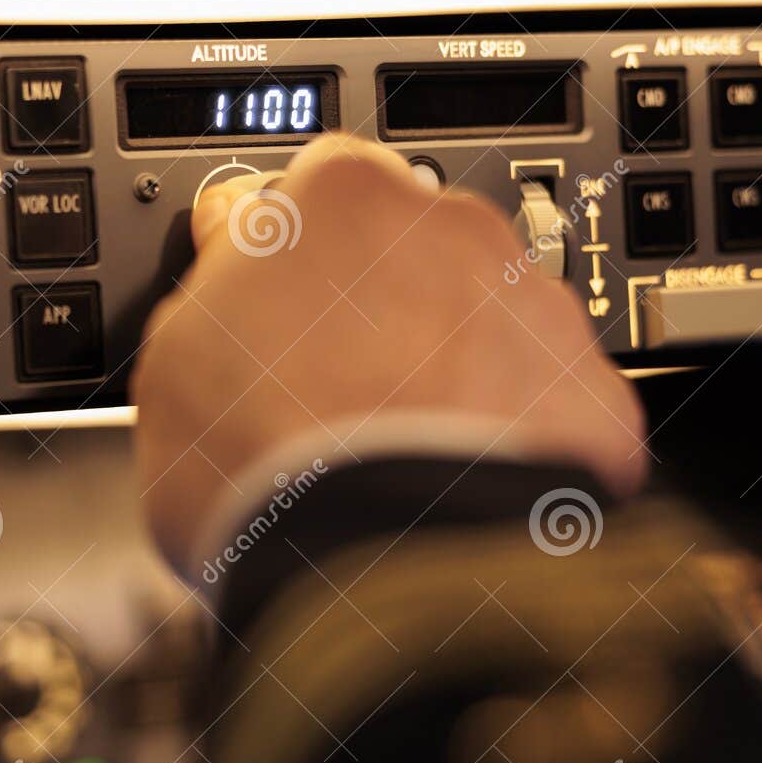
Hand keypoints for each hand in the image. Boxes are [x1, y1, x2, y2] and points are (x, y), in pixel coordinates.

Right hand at [131, 133, 647, 571]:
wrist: (373, 573)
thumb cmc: (260, 465)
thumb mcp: (170, 356)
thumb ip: (215, 284)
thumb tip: (231, 263)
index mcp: (340, 196)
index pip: (315, 189)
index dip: (291, 256)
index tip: (274, 306)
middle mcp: (453, 229)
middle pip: (412, 254)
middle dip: (379, 313)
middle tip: (330, 396)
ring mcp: (534, 308)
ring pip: (487, 326)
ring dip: (450, 372)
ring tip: (396, 459)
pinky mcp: (591, 393)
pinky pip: (550, 404)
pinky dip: (513, 440)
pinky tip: (460, 489)